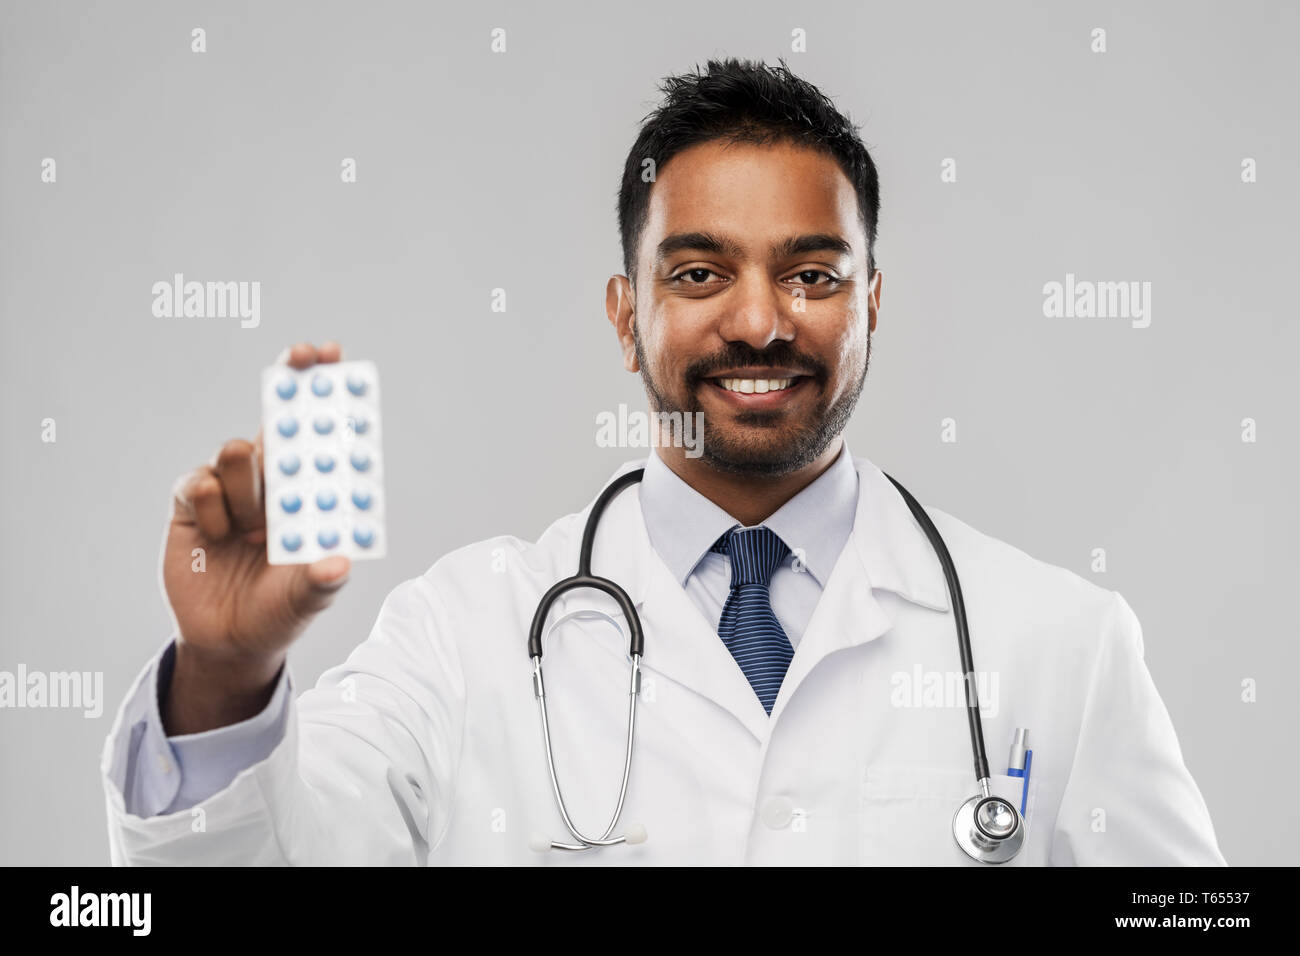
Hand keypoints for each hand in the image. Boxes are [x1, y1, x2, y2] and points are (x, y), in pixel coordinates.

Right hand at [161, 341, 350, 732]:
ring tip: (254, 526)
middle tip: (303, 357)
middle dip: (291, 385)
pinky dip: (210, 507)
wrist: (229, 643)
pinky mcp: (191, 507)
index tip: (332, 354)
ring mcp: (233, 493)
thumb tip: (340, 564)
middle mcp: (274, 486)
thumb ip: (321, 581)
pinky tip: (218, 534)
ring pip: (238, 454)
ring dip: (249, 487)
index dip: (322, 391)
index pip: (318, 434)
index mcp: (309, 495)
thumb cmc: (281, 612)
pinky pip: (197, 483)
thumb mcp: (307, 599)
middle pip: (279, 420)